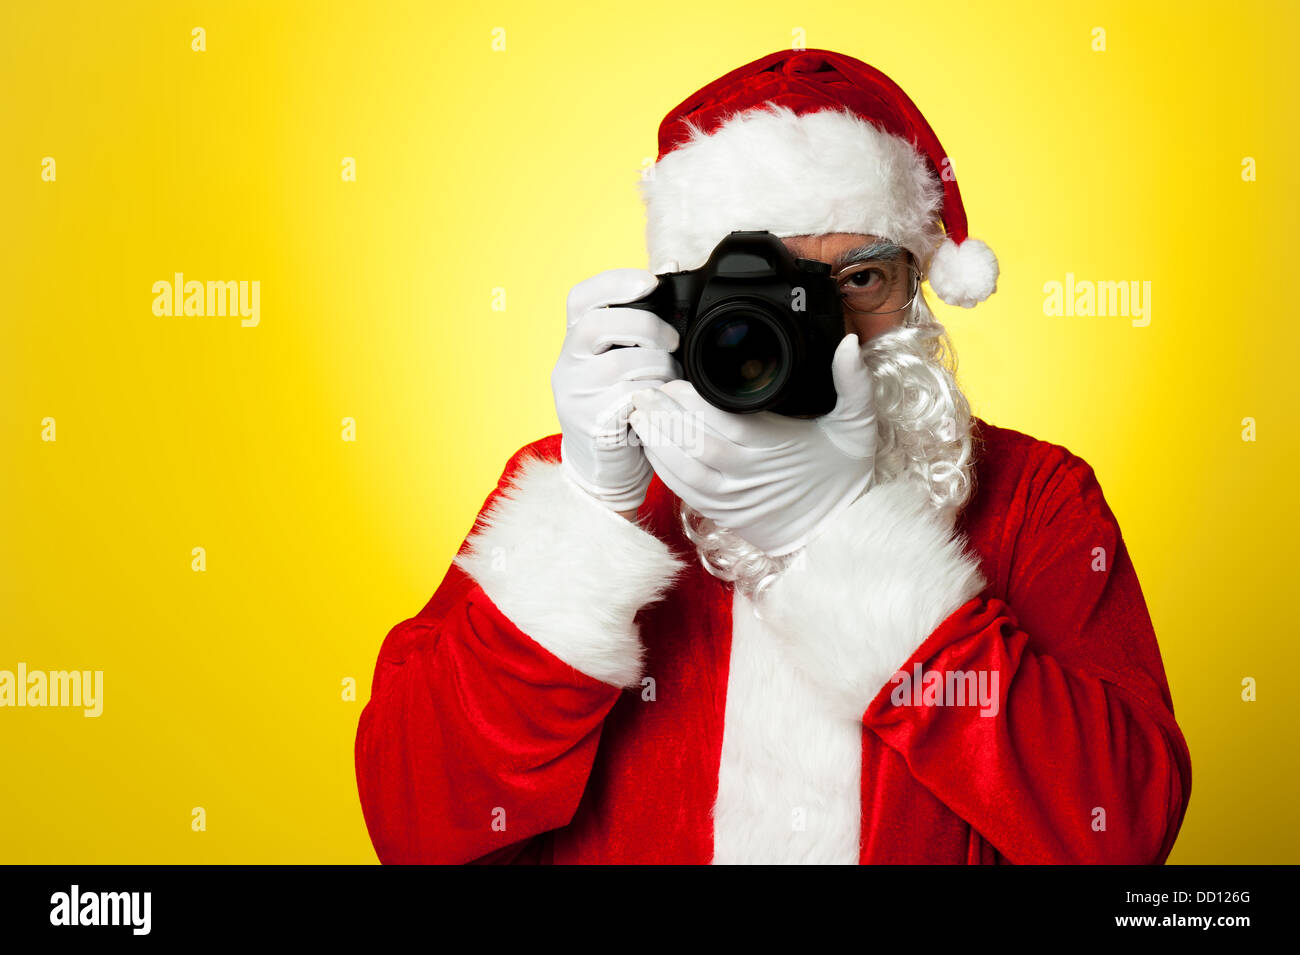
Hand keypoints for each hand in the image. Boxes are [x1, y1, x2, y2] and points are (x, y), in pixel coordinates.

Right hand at [551, 269, 682, 511]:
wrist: (605, 468)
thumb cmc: (621, 408)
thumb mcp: (625, 361)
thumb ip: (640, 322)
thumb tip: (668, 268)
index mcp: (575, 342)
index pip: (581, 298)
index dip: (614, 283)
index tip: (649, 282)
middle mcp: (567, 364)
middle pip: (603, 323)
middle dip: (648, 328)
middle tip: (671, 342)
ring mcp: (575, 393)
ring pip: (625, 363)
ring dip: (660, 369)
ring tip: (670, 383)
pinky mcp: (592, 421)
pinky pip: (632, 397)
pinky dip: (656, 397)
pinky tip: (662, 403)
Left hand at [627, 333, 875, 555]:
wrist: (836, 529)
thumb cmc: (842, 473)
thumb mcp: (856, 424)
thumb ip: (853, 382)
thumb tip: (850, 343)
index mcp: (775, 448)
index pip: (725, 423)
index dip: (694, 403)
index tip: (676, 381)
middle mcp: (748, 475)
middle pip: (696, 444)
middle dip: (665, 416)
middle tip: (643, 391)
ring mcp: (732, 498)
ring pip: (684, 469)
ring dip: (657, 441)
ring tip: (638, 414)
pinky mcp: (721, 513)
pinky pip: (683, 491)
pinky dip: (663, 468)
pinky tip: (649, 446)